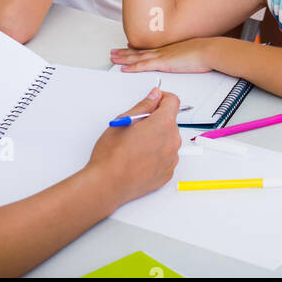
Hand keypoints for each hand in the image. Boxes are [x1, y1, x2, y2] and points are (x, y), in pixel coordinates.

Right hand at [87, 87, 181, 205]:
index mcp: (163, 124)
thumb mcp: (124, 121)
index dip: (162, 98)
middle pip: (170, 122)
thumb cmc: (112, 155)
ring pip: (168, 140)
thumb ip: (144, 106)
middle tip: (136, 127)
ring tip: (135, 146)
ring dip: (157, 138)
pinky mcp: (167, 173)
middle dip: (156, 121)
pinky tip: (139, 159)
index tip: (154, 101)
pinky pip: (166, 157)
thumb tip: (154, 97)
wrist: (108, 184)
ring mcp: (171, 159)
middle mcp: (172, 141)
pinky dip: (156, 155)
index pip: (173, 101)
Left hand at [109, 38, 215, 73]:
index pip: (148, 50)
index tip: (127, 47)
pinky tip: (124, 69)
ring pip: (137, 58)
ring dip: (124, 58)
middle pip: (139, 52)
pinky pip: (143, 66)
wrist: (208, 51)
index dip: (136, 49)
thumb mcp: (191, 54)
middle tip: (113, 53)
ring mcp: (161, 56)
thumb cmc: (203, 53)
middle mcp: (162, 51)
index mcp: (168, 49)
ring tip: (113, 58)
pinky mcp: (163, 63)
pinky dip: (132, 67)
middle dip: (125, 53)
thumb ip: (183, 57)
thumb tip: (184, 58)